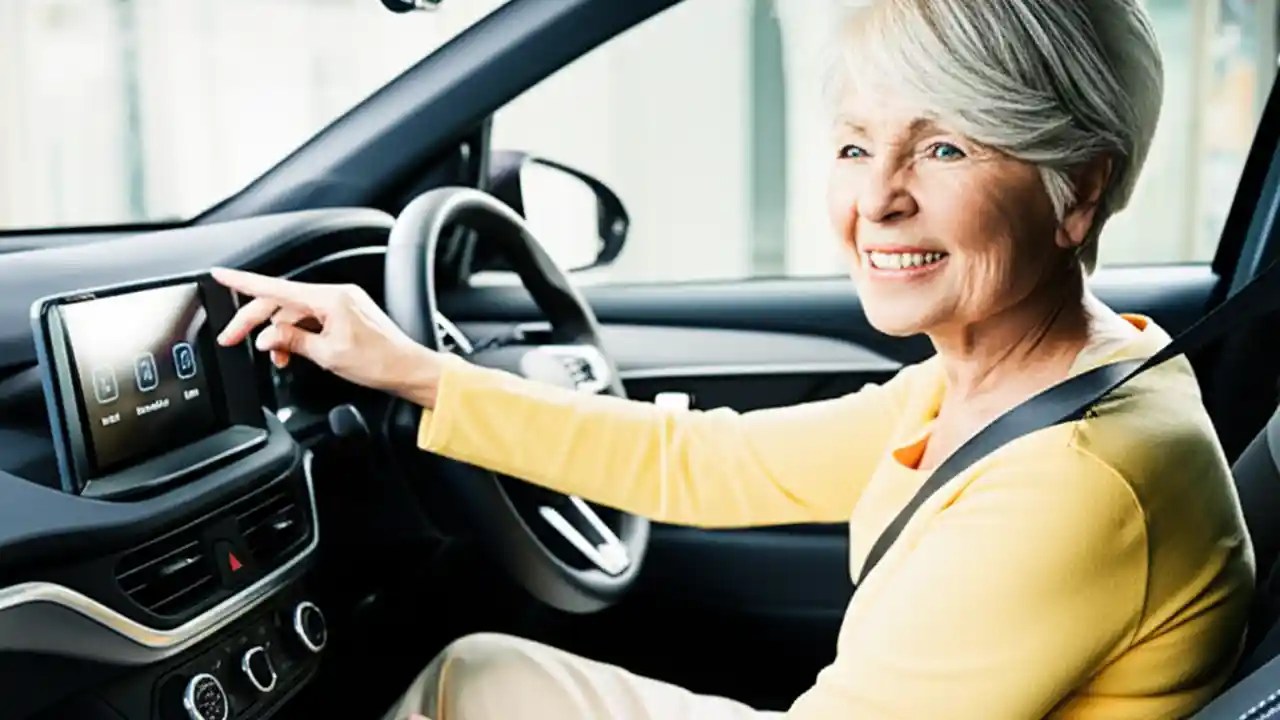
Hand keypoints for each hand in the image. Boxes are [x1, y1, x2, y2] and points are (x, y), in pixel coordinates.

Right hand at [210, 267, 444, 407]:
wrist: (410, 369)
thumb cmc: (380, 362)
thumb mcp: (328, 355)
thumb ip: (292, 341)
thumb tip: (265, 337)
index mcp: (330, 298)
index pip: (277, 287)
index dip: (244, 282)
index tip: (220, 275)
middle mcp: (335, 295)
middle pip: (281, 303)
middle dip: (254, 321)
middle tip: (232, 340)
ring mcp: (341, 304)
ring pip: (295, 314)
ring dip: (279, 335)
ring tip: (277, 359)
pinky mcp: (345, 315)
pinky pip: (311, 320)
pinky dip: (297, 336)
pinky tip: (292, 353)